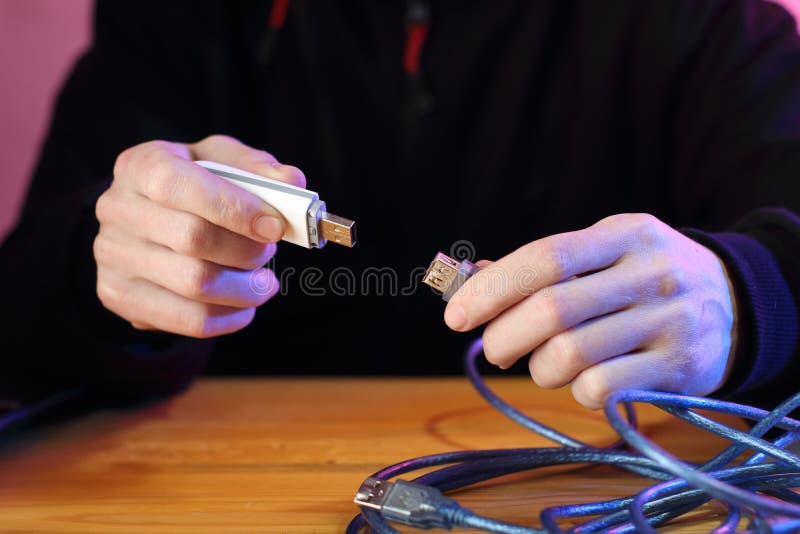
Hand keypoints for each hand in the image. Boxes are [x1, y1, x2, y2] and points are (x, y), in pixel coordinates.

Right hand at [94, 135, 305, 336]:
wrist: (144, 220)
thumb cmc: (192, 185)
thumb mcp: (220, 161)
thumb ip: (257, 167)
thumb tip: (293, 181)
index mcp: (140, 166)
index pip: (179, 186)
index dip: (234, 208)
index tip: (275, 226)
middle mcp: (118, 210)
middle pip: (192, 239)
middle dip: (247, 250)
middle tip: (269, 252)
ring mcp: (114, 257)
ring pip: (194, 284)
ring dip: (245, 288)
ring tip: (263, 282)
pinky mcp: (120, 297)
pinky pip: (188, 320)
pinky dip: (230, 317)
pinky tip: (245, 305)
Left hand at [444, 213, 737, 408]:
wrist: (736, 302)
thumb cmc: (644, 276)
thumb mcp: (603, 252)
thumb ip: (540, 266)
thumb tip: (467, 279)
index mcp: (623, 234)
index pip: (546, 258)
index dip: (492, 288)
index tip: (456, 315)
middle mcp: (650, 273)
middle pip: (551, 311)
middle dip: (504, 336)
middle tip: (495, 348)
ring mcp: (669, 321)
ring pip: (570, 355)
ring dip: (538, 368)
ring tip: (544, 363)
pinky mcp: (678, 367)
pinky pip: (600, 388)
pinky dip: (576, 390)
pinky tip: (583, 380)